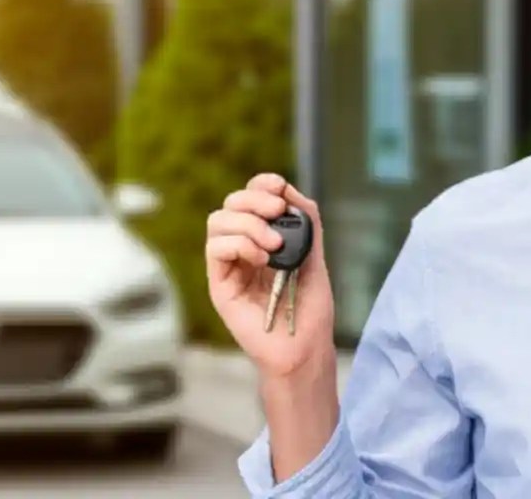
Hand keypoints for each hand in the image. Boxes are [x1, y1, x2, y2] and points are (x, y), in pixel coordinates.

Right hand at [206, 173, 334, 377]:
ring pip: (218, 221)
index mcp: (263, 238)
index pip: (250, 198)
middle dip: (254, 199)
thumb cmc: (309, 309)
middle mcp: (242, 248)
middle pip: (231, 204)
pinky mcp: (220, 284)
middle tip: (277, 212)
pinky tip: (262, 259)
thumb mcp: (315, 257)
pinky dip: (239, 244)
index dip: (260, 184)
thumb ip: (306, 223)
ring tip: (274, 245)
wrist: (304, 347)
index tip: (279, 186)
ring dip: (248, 224)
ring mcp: (229, 266)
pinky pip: (215, 249)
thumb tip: (289, 190)